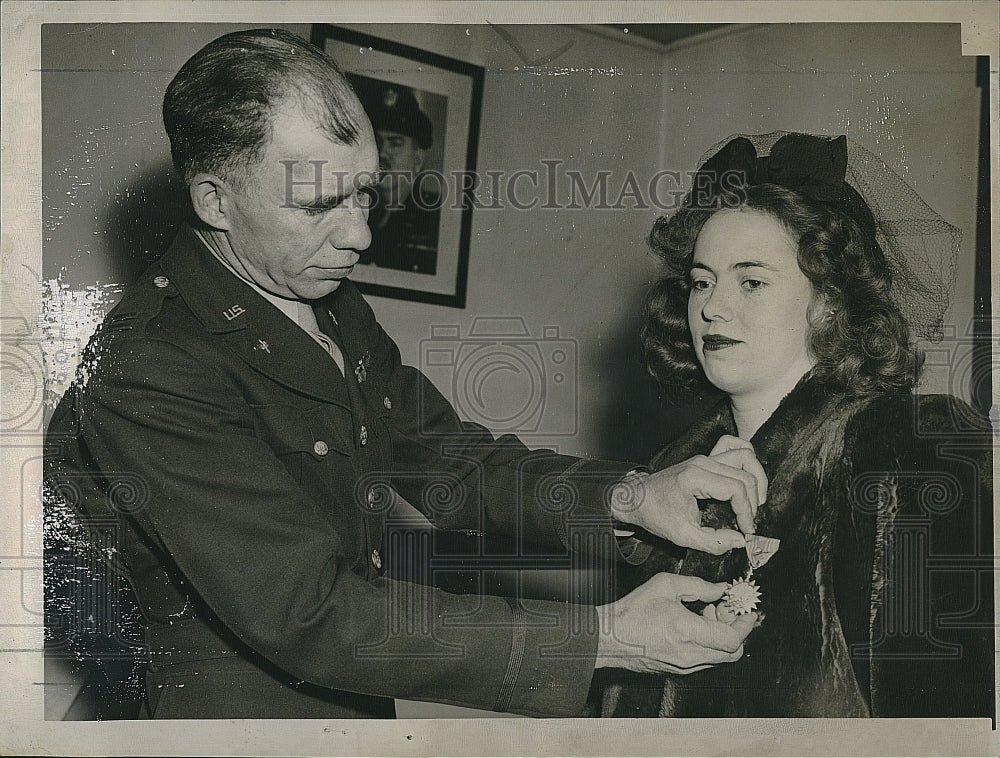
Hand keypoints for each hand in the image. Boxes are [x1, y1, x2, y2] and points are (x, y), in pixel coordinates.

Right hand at [594, 573, 756, 673]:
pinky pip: (705, 660)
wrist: (610, 637)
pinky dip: (708, 644)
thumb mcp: (666, 585)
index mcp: (687, 631)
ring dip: (721, 637)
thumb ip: (699, 586)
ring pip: (719, 658)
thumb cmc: (633, 611)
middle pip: (732, 653)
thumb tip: (721, 589)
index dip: (745, 625)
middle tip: (726, 611)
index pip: (732, 638)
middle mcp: (689, 655)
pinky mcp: (678, 671)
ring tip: (706, 615)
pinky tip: (694, 627)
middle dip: (735, 631)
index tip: (747, 611)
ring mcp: (684, 667)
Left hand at [610, 436, 766, 553]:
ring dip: (756, 478)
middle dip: (754, 501)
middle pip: (745, 474)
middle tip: (750, 522)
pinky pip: (734, 446)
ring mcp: (705, 457)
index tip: (747, 531)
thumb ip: (713, 542)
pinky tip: (748, 479)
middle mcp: (702, 462)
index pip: (736, 489)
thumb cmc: (656, 514)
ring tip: (755, 501)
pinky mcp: (706, 458)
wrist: (638, 499)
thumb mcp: (682, 535)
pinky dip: (747, 460)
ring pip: (745, 455)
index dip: (747, 512)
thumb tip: (740, 541)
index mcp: (695, 478)